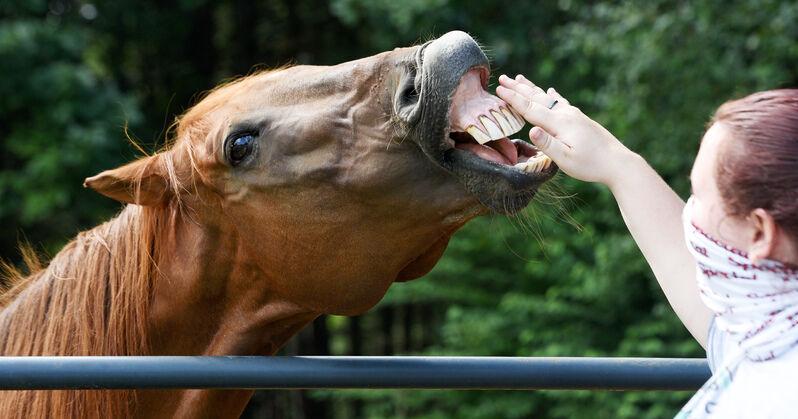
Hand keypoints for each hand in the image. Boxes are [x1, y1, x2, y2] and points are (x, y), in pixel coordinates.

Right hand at [496, 74, 634, 186]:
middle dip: (518, 88)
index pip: (530, 109)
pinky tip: (551, 91)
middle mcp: (566, 114)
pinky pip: (560, 102)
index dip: (513, 99)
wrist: (618, 162)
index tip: (498, 89)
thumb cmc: (590, 165)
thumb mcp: (565, 160)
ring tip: (519, 78)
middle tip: (503, 78)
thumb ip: (547, 144)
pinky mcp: (580, 119)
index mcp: (560, 123)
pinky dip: (551, 96)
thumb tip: (531, 130)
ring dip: (532, 88)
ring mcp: (574, 114)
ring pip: (547, 98)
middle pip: (537, 98)